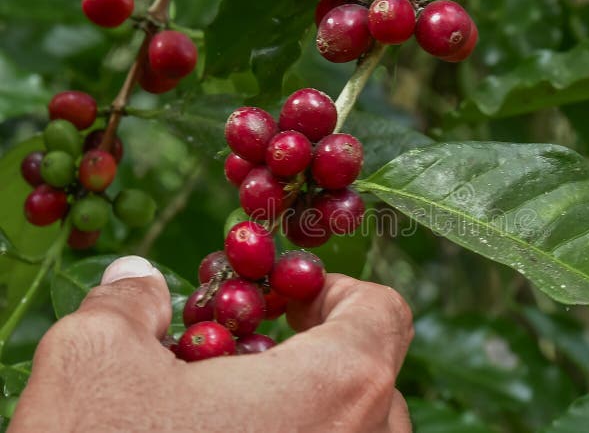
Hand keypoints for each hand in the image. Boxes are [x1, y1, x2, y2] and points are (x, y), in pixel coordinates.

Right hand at [9, 256, 413, 431]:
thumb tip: (136, 281)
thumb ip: (130, 303)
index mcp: (337, 386)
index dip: (332, 292)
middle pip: (369, 372)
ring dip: (305, 405)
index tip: (281, 300)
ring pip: (354, 428)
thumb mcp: (95, 362)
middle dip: (311, 349)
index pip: (382, 313)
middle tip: (244, 351)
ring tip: (231, 409)